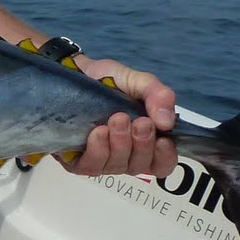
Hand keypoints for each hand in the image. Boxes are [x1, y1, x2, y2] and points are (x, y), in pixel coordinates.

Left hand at [60, 56, 177, 177]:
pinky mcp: (77, 162)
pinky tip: (99, 132)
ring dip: (120, 144)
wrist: (72, 73)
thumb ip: (158, 95)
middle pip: (140, 166)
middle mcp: (125, 155)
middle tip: (140, 122)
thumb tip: (167, 122)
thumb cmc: (108, 82)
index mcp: (145, 141)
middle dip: (142, 144)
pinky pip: (91, 166)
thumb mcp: (138, 81)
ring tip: (117, 119)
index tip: (163, 140)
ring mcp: (101, 160)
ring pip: (117, 166)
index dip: (165, 157)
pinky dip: (98, 149)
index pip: (162, 164)